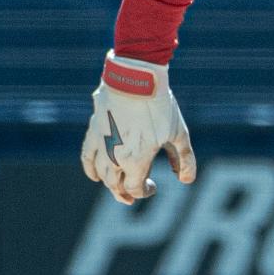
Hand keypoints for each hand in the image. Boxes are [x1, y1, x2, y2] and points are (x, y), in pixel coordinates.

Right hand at [79, 52, 196, 204]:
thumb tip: (186, 180)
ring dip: (109, 183)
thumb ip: (184, 158)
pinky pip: (87, 156)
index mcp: (136, 161)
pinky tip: (94, 174)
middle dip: (124, 193)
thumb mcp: (179, 133)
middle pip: (115, 185)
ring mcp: (101, 144)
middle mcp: (115, 157)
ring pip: (100, 174)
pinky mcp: (93, 130)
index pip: (136, 188)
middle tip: (131, 196)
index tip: (153, 186)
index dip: (145, 191)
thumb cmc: (160, 106)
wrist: (135, 78)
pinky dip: (90, 168)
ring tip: (116, 186)